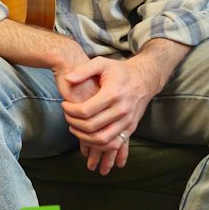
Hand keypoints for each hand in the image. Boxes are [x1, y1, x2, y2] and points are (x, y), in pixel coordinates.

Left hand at [60, 57, 155, 174]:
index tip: (64, 105)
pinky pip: (114, 144)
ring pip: (102, 139)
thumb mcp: (101, 63)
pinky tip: (88, 139)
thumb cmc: (119, 71)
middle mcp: (122, 110)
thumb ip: (83, 70)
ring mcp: (128, 121)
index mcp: (112, 94)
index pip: (85, 110)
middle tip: (67, 116)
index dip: (70, 110)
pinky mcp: (131, 128)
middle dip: (74, 123)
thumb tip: (68, 79)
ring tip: (74, 128)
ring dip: (84, 138)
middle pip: (92, 126)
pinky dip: (100, 146)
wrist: (145, 79)